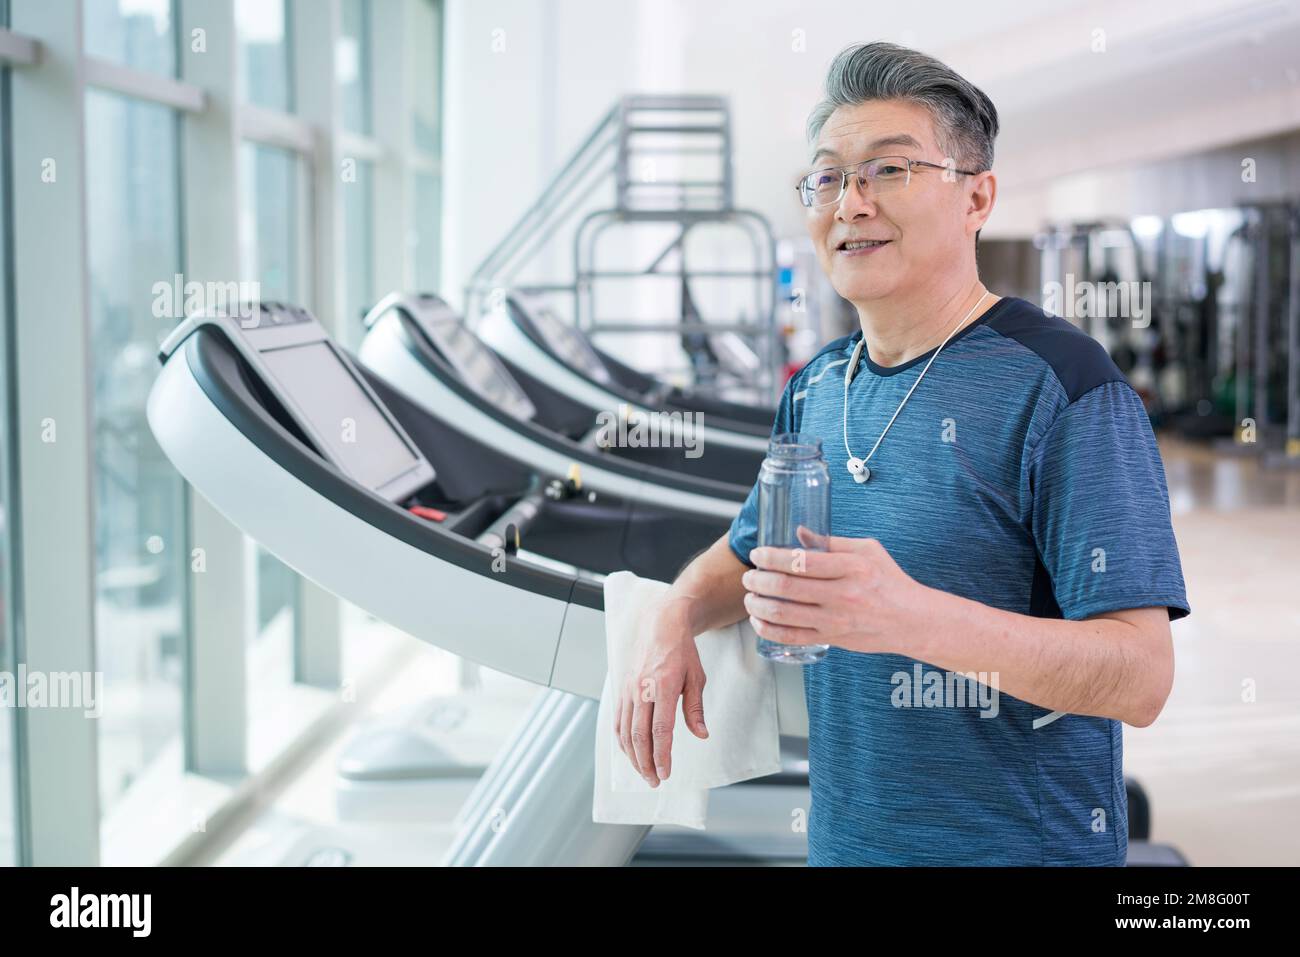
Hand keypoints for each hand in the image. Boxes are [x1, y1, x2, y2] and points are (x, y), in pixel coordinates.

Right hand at [614, 595, 708, 787]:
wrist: (660, 624)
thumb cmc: (682, 651)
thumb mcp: (696, 678)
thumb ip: (695, 709)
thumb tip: (701, 735)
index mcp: (663, 686)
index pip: (660, 729)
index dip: (661, 755)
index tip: (666, 773)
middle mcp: (641, 689)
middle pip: (638, 735)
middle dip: (646, 763)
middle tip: (655, 781)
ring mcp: (628, 690)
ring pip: (625, 731)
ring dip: (633, 756)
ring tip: (644, 773)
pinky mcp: (622, 690)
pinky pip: (618, 721)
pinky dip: (622, 741)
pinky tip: (631, 753)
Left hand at [742, 527, 925, 654]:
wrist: (910, 620)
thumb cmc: (889, 582)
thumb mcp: (868, 550)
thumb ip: (832, 541)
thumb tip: (799, 532)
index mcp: (850, 567)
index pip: (800, 561)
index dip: (771, 557)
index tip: (758, 554)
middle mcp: (842, 594)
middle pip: (786, 587)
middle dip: (758, 580)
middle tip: (749, 576)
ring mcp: (835, 620)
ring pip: (783, 613)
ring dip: (757, 604)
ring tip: (750, 596)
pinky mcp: (831, 639)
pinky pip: (791, 637)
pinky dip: (768, 629)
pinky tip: (759, 620)